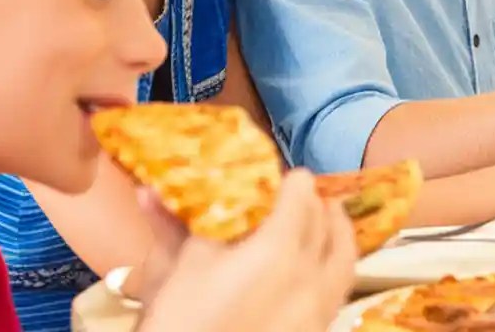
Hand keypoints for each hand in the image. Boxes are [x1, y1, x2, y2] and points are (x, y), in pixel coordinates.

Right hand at [135, 170, 356, 331]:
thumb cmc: (181, 324)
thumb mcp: (178, 270)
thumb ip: (176, 224)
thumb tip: (149, 189)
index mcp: (278, 252)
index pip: (301, 199)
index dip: (295, 183)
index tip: (288, 176)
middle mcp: (310, 279)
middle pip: (326, 226)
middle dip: (317, 205)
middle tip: (305, 195)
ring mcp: (319, 312)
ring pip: (345, 262)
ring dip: (337, 235)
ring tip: (327, 223)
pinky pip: (337, 293)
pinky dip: (334, 270)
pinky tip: (316, 268)